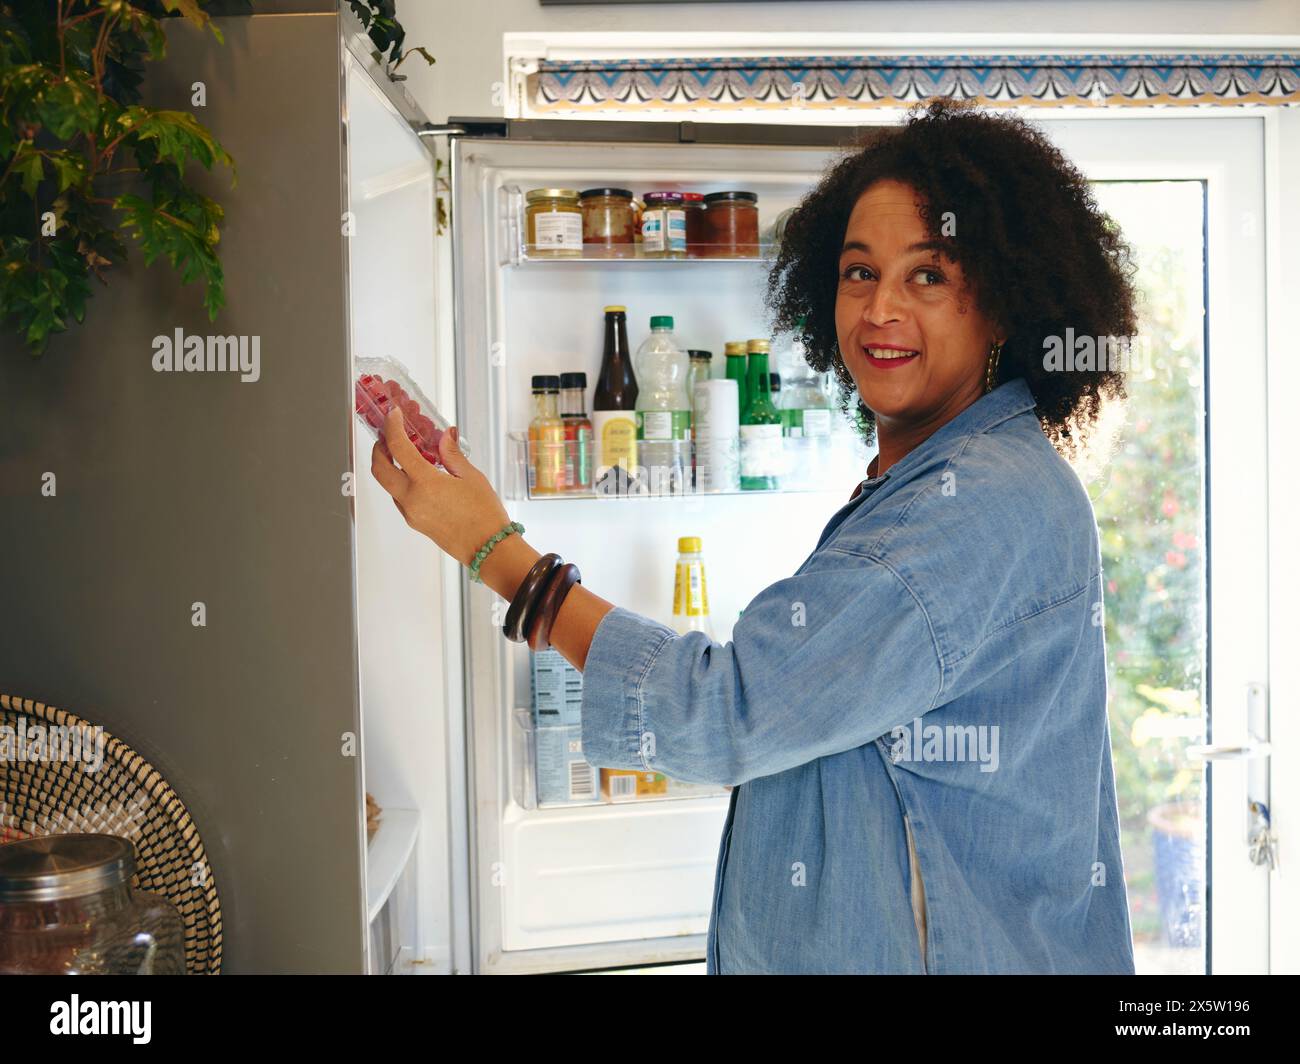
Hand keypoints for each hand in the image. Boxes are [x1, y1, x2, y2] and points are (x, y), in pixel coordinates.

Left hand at [369, 408, 509, 566]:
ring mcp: (411, 513)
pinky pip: (399, 498)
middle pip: (379, 469)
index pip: (398, 448)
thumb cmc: (485, 516)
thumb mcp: (471, 477)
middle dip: (379, 448)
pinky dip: (401, 481)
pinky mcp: (415, 523)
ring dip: (389, 466)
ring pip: (387, 485)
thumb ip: (452, 454)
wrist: (489, 549)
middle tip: (388, 435)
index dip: (393, 427)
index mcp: (425, 484)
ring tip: (405, 453)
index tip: (394, 415)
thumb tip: (444, 437)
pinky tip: (418, 475)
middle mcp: (412, 500)